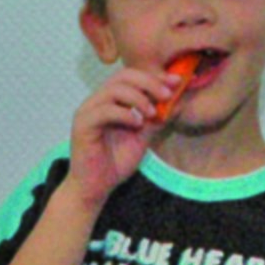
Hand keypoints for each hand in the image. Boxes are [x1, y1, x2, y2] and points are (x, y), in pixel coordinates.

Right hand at [64, 68, 177, 213]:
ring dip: (139, 98)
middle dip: (149, 83)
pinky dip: (125, 114)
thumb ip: (159, 117)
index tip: (177, 82)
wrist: (95, 188)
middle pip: (123, 76)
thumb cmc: (115, 162)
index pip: (132, 76)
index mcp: (110, 101)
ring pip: (114, 90)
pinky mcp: (82, 125)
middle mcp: (97, 101)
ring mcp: (87, 112)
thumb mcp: (144, 135)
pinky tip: (137, 124)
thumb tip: (181, 98)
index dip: (155, 76)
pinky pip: (105, 110)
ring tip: (152, 113)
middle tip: (167, 95)